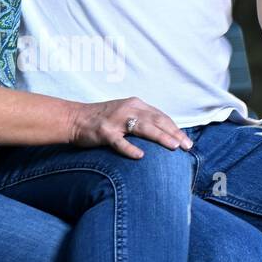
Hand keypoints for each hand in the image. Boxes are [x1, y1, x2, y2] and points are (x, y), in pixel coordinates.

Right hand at [70, 98, 193, 158]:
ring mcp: (115, 120)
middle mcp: (128, 109)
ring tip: (174, 146)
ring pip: (143, 128)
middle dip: (174, 133)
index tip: (187, 141)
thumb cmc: (101, 120)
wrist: (73, 119)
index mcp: (135, 104)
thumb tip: (163, 134)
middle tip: (187, 146)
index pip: (160, 116)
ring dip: (160, 137)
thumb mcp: (124, 114)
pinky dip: (130, 148)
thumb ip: (141, 121)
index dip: (175, 128)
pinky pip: (119, 141)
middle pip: (156, 120)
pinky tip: (140, 156)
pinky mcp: (104, 132)